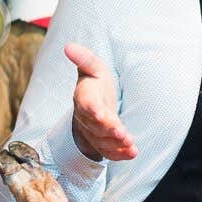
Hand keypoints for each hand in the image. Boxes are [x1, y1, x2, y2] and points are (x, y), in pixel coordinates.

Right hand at [66, 43, 136, 161]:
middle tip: (122, 133)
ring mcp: (93, 132)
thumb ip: (85, 59)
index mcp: (84, 97)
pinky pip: (108, 152)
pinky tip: (133, 153)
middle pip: (96, 126)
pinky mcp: (102, 143)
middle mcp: (87, 117)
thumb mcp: (93, 68)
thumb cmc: (95, 83)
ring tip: (131, 145)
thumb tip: (68, 46)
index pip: (86, 104)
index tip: (100, 114)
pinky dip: (120, 155)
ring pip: (102, 141)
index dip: (92, 110)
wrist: (94, 104)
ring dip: (116, 145)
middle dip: (109, 130)